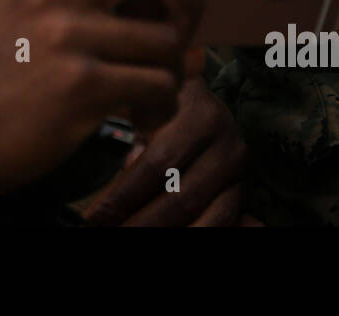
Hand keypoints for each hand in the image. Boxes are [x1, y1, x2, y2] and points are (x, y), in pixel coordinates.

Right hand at [0, 0, 233, 197]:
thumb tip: (173, 3)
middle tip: (187, 28)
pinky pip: (157, 86)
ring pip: (166, 40)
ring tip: (153, 88)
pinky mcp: (79, 86)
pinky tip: (144, 116)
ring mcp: (66, 35)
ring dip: (173, 71)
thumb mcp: (22, 4)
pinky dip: (162, 105)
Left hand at [82, 76, 243, 225]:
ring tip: (133, 235)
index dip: (122, 196)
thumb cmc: (165, 106)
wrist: (205, 102)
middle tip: (110, 232)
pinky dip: (195, 232)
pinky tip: (168, 235)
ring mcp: (241, 171)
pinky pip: (225, 222)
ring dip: (169, 234)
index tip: (94, 216)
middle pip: (182, 199)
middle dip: (142, 224)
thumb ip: (135, 144)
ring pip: (210, 219)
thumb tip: (118, 193)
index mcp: (199, 116)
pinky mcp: (244, 192)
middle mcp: (228, 144)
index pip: (157, 165)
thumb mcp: (146, 109)